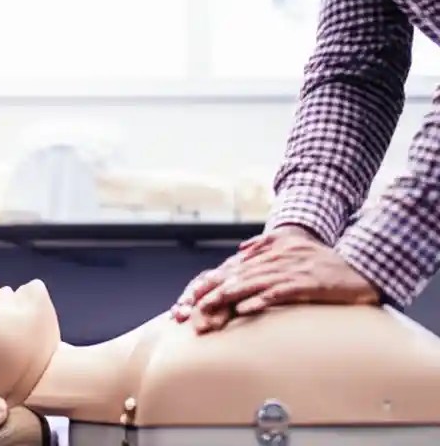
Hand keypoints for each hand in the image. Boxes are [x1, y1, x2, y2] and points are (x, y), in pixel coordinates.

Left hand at [170, 225, 314, 322]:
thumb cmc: (326, 261)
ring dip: (228, 298)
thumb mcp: (294, 245)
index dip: (211, 282)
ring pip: (252, 284)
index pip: (233, 269)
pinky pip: (279, 293)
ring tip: (208, 308)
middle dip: (211, 293)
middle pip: (237, 277)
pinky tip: (245, 309)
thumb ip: (266, 243)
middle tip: (191, 307)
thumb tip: (241, 248)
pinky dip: (261, 300)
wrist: (362, 269)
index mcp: (270, 254)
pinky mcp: (306, 284)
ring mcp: (290, 272)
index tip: (190, 296)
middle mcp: (275, 261)